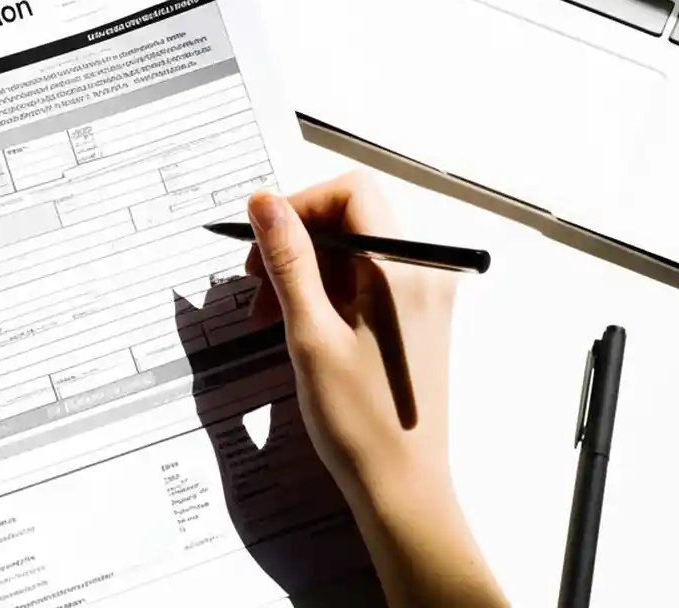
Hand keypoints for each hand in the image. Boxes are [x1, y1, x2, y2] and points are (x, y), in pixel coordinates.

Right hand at [244, 172, 505, 607]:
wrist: (399, 486)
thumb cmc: (359, 421)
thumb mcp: (310, 334)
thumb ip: (288, 261)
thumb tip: (265, 203)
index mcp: (404, 270)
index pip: (352, 192)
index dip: (301, 205)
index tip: (262, 241)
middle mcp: (423, 273)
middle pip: (351, 219)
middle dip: (296, 241)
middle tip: (255, 283)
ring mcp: (421, 297)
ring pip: (352, 251)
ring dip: (305, 269)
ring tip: (269, 314)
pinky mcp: (413, 319)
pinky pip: (363, 281)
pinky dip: (325, 291)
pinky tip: (297, 325)